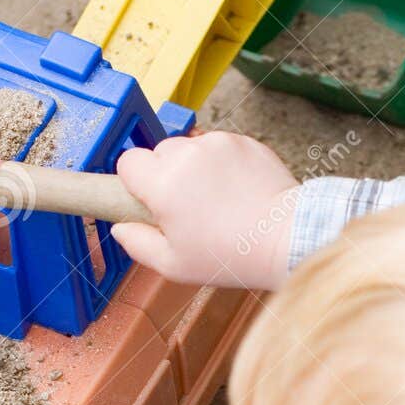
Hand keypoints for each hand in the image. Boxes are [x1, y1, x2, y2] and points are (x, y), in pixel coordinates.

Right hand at [113, 131, 298, 289]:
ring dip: (193, 166)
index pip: (128, 161)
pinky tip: (235, 190)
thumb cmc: (229, 256)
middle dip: (166, 174)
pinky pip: (218, 146)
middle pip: (159, 152)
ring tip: (215, 199)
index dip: (135, 182)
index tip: (149, 200)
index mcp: (163, 183)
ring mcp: (217, 143)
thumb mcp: (174, 264)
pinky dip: (221, 163)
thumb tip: (120, 228)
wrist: (284, 238)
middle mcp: (187, 154)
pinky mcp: (242, 140)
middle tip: (187, 206)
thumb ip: (138, 244)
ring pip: (189, 147)